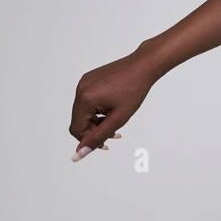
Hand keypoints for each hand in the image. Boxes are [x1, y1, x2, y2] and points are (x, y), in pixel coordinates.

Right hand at [68, 45, 157, 161]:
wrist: (143, 66)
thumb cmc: (134, 90)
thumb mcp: (118, 119)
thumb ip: (98, 137)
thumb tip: (79, 154)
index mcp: (85, 98)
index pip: (77, 129)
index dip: (89, 140)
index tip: (105, 144)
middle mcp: (80, 89)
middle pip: (79, 120)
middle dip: (95, 130)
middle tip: (114, 134)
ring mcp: (84, 82)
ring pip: (84, 111)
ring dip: (97, 120)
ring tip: (115, 120)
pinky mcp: (89, 79)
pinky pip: (88, 100)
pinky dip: (97, 108)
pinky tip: (112, 108)